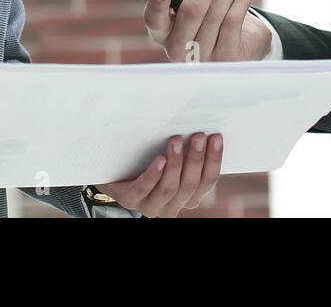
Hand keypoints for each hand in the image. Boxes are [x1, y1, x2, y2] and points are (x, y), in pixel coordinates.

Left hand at [97, 133, 222, 216]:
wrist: (115, 171)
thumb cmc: (149, 159)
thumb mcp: (172, 155)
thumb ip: (187, 148)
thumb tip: (205, 124)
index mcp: (188, 197)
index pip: (207, 181)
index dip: (214, 159)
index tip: (215, 136)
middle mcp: (173, 205)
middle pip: (189, 185)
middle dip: (195, 159)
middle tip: (197, 136)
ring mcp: (151, 206)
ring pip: (169, 188)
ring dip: (176, 163)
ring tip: (176, 140)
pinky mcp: (130, 200)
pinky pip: (144, 189)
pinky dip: (154, 174)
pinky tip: (160, 159)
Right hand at [144, 0, 271, 61]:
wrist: (243, 33)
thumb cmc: (209, 8)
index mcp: (163, 32)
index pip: (154, 20)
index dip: (157, 4)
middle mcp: (177, 50)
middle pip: (191, 11)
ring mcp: (202, 59)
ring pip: (214, 15)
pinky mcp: (227, 60)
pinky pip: (231, 23)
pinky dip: (240, 3)